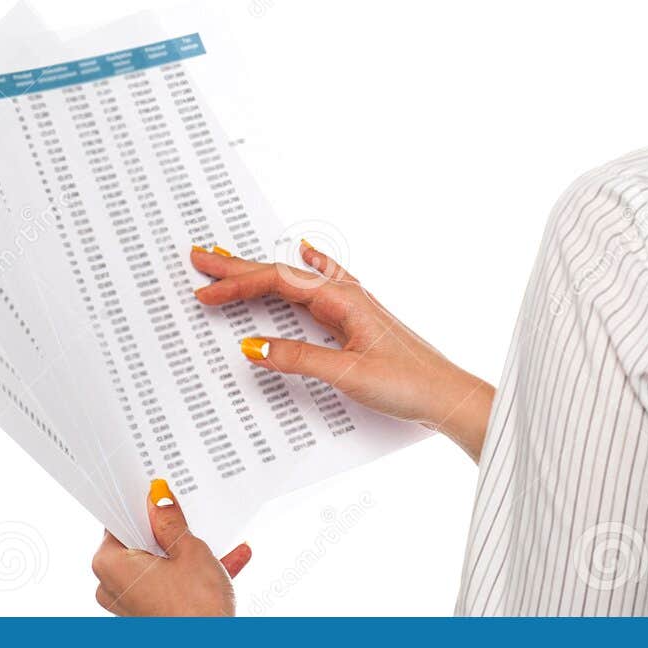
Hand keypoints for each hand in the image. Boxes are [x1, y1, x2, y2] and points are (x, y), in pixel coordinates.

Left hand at [91, 478, 251, 615]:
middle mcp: (112, 586)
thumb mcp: (189, 551)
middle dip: (169, 530)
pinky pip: (171, 584)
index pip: (119, 521)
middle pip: (139, 543)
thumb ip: (171, 522)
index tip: (159, 492)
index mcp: (109, 564)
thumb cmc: (194, 609)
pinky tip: (231, 559)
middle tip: (190, 514)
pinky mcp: (149, 614)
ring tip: (220, 540)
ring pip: (159, 564)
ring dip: (190, 552)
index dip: (141, 505)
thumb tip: (159, 501)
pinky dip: (195, 573)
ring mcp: (130, 603)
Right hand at [191, 240, 494, 460]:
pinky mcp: (357, 321)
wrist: (447, 395)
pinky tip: (310, 252)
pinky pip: (324, 285)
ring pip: (297, 281)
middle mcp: (346, 295)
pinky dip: (311, 268)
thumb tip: (252, 346)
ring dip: (262, 272)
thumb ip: (299, 358)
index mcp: (342, 299)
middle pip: (283, 274)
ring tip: (231, 261)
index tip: (204, 293)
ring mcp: (352, 306)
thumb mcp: (348, 374)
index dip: (238, 285)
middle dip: (239, 267)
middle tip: (200, 258)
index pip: (279, 282)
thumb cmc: (408, 384)